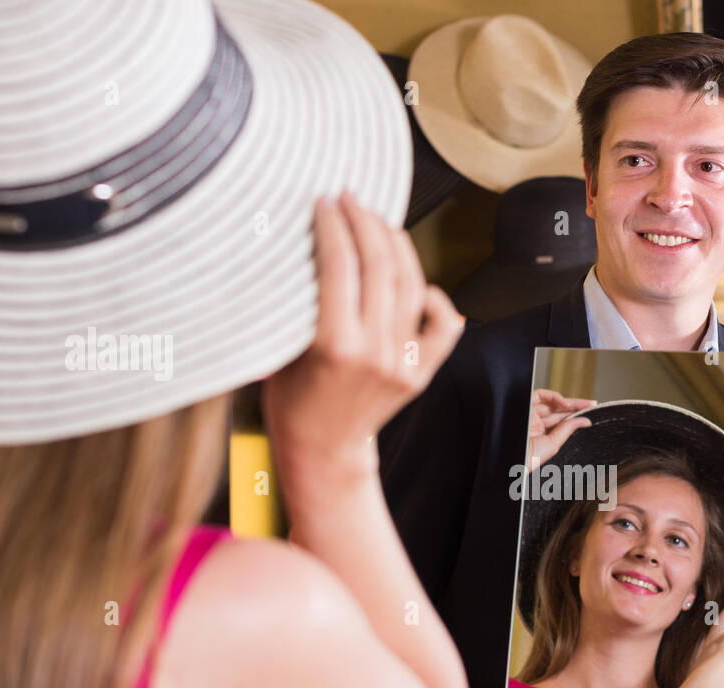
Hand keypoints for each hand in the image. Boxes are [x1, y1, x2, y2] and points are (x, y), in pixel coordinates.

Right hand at [262, 191, 464, 479]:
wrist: (324, 451)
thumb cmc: (291, 398)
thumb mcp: (279, 349)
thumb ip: (296, 304)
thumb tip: (299, 243)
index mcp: (336, 347)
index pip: (341, 266)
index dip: (333, 225)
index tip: (324, 202)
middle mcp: (377, 353)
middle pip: (380, 267)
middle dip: (365, 223)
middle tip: (351, 200)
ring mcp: (404, 363)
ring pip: (412, 286)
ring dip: (396, 246)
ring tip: (378, 223)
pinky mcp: (422, 373)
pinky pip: (444, 325)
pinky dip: (436, 297)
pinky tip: (417, 282)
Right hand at [526, 389, 594, 469]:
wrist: (513, 457)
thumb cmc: (528, 458)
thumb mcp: (553, 444)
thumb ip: (568, 429)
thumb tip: (585, 421)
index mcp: (541, 434)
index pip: (561, 421)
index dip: (575, 415)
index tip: (590, 413)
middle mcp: (535, 422)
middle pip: (558, 410)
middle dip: (575, 406)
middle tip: (591, 404)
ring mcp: (530, 413)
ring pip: (552, 402)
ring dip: (568, 401)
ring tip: (584, 404)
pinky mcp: (525, 405)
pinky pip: (540, 395)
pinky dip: (553, 397)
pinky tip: (566, 403)